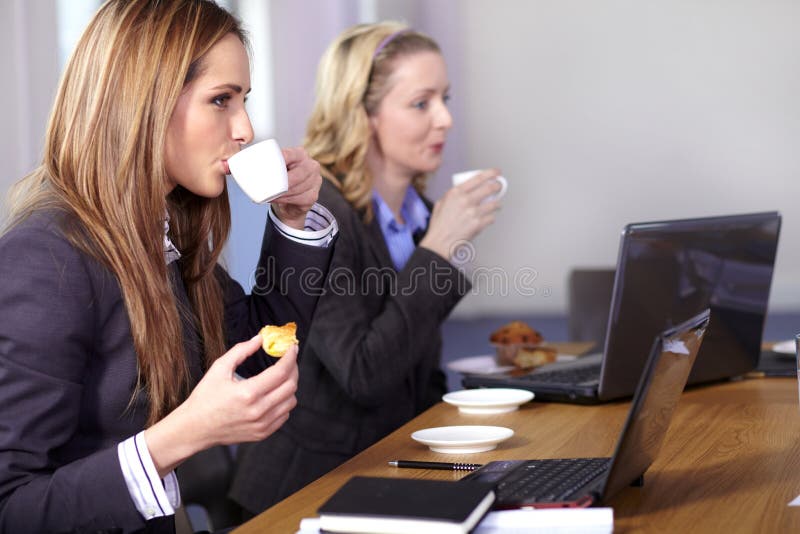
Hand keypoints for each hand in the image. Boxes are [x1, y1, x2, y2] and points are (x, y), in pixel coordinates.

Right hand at [144, 335, 298, 475]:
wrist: (195, 428)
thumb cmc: (205, 398)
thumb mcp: (219, 368)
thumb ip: (241, 351)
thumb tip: (260, 339)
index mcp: (248, 393)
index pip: (281, 372)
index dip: (290, 357)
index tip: (292, 348)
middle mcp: (258, 410)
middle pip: (290, 386)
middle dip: (293, 369)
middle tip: (288, 360)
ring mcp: (262, 424)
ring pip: (291, 401)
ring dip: (289, 386)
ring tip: (280, 377)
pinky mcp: (262, 433)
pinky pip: (284, 415)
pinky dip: (284, 402)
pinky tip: (274, 394)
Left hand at [271, 146, 321, 229]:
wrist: (290, 200)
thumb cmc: (281, 180)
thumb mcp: (275, 168)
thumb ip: (263, 163)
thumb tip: (236, 166)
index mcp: (301, 154)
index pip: (290, 155)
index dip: (280, 160)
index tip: (268, 168)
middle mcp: (312, 166)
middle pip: (298, 174)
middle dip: (283, 182)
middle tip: (268, 187)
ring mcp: (315, 181)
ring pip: (297, 188)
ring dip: (282, 193)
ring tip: (269, 196)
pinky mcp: (313, 196)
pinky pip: (299, 199)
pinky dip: (286, 200)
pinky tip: (278, 200)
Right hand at [419, 169, 502, 261]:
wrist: (440, 242)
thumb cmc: (439, 225)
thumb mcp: (441, 203)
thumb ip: (454, 195)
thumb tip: (466, 189)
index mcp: (456, 192)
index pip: (478, 178)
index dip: (491, 173)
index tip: (496, 172)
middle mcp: (465, 200)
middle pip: (490, 188)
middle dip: (498, 185)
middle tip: (499, 186)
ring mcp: (473, 212)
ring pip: (494, 203)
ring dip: (497, 203)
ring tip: (496, 204)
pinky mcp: (478, 224)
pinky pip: (491, 218)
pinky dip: (491, 217)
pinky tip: (488, 218)